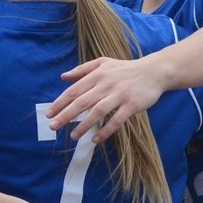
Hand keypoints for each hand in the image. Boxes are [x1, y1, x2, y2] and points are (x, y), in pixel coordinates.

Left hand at [46, 56, 167, 142]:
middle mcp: (106, 84)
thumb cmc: (125, 69)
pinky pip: (116, 120)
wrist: (154, 71)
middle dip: (66, 115)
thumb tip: (63, 77)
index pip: (74, 91)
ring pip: (97, 112)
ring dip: (83, 125)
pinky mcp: (132, 105)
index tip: (49, 114)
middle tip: (53, 126)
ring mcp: (119, 95)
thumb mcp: (103, 63)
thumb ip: (82, 69)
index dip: (60, 103)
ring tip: (72, 136)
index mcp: (97, 75)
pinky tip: (95, 139)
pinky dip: (105, 130)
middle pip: (82, 102)